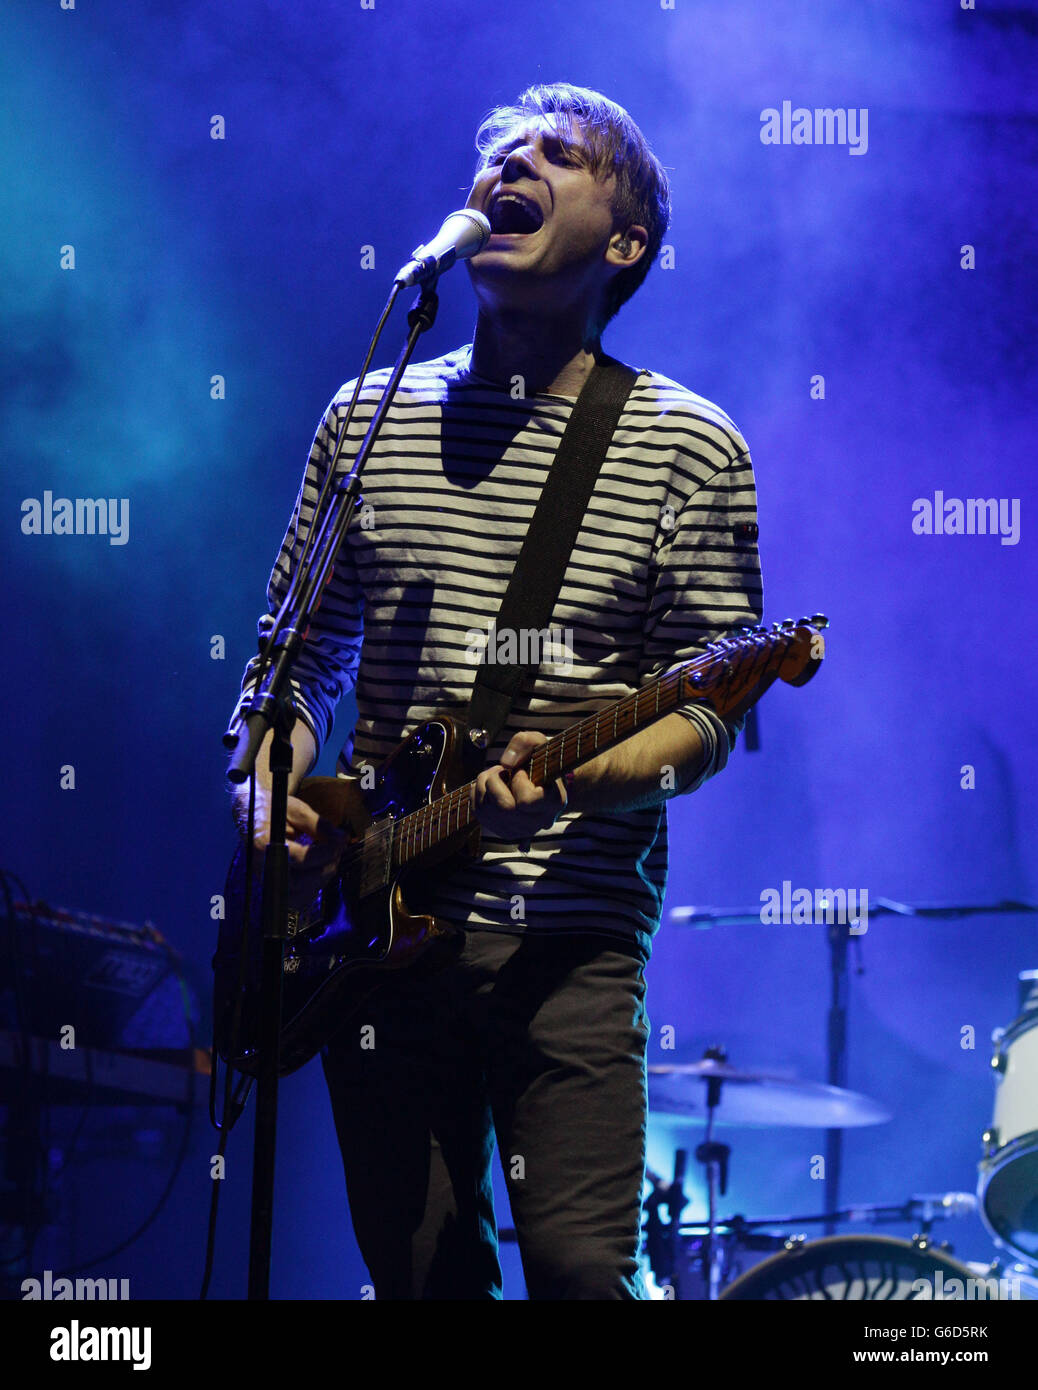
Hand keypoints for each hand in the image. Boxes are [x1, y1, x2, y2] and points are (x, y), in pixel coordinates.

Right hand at [233, 785, 346, 906]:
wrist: (250, 813)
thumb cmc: (273, 808)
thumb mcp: (295, 809)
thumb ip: (318, 825)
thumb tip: (342, 838)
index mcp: (264, 843)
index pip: (298, 858)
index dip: (325, 852)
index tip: (341, 840)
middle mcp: (261, 866)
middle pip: (299, 882)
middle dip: (326, 867)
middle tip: (338, 849)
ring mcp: (266, 879)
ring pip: (299, 896)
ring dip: (322, 879)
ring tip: (331, 857)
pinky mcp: (273, 886)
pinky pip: (297, 899)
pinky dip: (314, 887)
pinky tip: (321, 868)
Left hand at [470, 731, 567, 846]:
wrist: (543, 781)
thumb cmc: (541, 761)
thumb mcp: (539, 741)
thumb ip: (525, 742)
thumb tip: (505, 763)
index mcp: (554, 803)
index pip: (525, 801)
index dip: (518, 781)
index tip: (521, 771)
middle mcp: (539, 822)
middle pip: (503, 808)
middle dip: (493, 782)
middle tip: (499, 770)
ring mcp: (522, 831)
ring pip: (488, 811)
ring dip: (483, 785)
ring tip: (495, 775)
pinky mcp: (504, 832)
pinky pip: (479, 814)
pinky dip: (477, 794)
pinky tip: (489, 787)